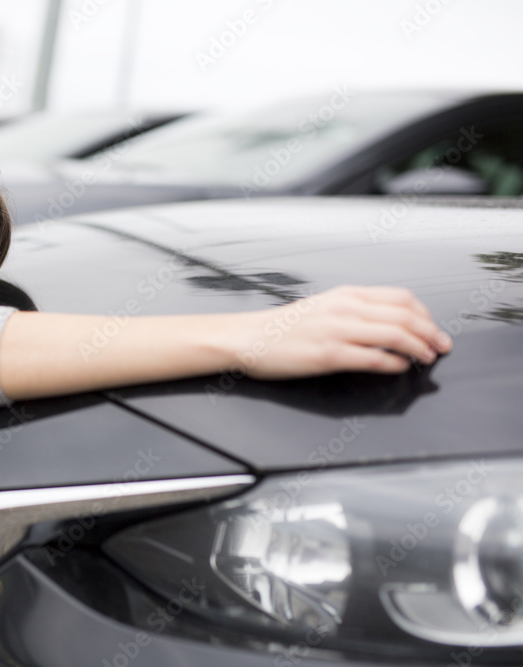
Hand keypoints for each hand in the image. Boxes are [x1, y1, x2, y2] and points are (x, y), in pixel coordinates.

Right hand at [231, 285, 453, 379]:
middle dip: (431, 333)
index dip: (426, 315)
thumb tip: (388, 323)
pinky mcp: (328, 355)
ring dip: (419, 348)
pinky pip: (373, 357)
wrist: (248, 338)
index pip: (402, 298)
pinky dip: (393, 363)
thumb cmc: (281, 328)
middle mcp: (345, 308)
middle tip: (441, 346)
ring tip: (427, 358)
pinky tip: (399, 367)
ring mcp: (337, 331)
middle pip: (405, 316)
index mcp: (346, 295)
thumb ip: (355, 311)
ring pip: (396, 335)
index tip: (433, 328)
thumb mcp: (323, 307)